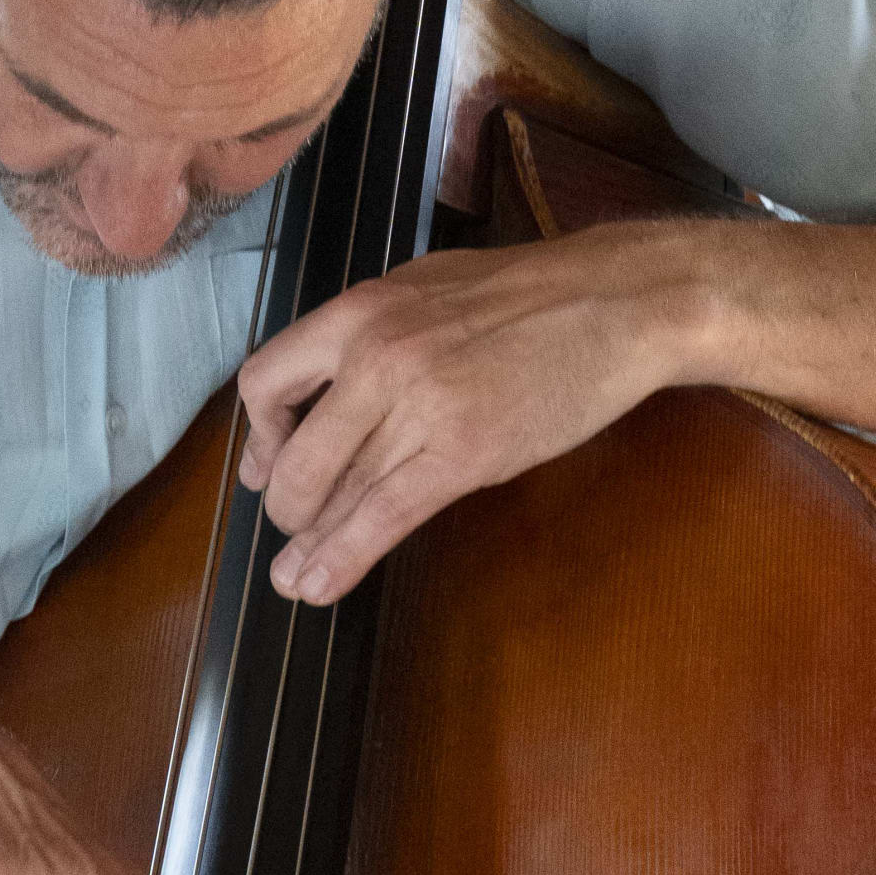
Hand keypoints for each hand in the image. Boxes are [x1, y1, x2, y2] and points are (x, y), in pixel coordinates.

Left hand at [235, 226, 707, 605]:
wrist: (615, 301)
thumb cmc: (532, 293)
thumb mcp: (428, 290)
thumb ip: (375, 333)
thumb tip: (333, 381)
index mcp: (361, 310)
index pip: (267, 379)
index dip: (260, 434)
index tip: (266, 464)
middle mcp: (375, 355)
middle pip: (297, 452)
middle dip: (287, 502)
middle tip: (293, 525)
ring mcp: (417, 405)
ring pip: (338, 492)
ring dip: (308, 545)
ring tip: (291, 579)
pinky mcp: (463, 453)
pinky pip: (384, 516)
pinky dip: (344, 558)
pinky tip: (321, 585)